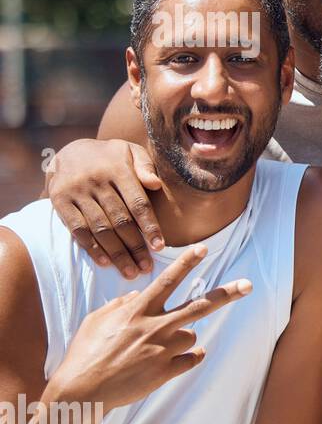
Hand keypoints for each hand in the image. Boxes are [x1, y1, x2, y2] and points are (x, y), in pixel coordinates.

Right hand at [47, 138, 164, 278]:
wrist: (70, 151)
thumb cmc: (111, 156)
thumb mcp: (130, 151)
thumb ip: (145, 166)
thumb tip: (156, 184)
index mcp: (118, 169)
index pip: (138, 202)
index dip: (150, 226)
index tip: (160, 247)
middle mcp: (96, 181)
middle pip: (120, 220)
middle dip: (135, 247)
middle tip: (146, 267)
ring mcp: (76, 192)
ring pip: (99, 228)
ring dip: (116, 253)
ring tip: (129, 272)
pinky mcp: (59, 201)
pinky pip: (77, 229)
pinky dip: (92, 248)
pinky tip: (105, 262)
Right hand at [48, 245, 250, 410]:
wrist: (82, 391)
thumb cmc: (85, 353)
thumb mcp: (97, 320)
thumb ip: (121, 304)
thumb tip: (138, 294)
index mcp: (137, 311)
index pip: (167, 280)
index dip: (186, 263)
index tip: (203, 248)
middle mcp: (154, 327)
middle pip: (198, 306)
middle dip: (226, 294)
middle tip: (248, 285)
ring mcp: (163, 350)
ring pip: (192, 335)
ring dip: (182, 339)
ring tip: (158, 349)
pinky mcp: (166, 372)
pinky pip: (193, 359)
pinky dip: (190, 358)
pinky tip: (177, 360)